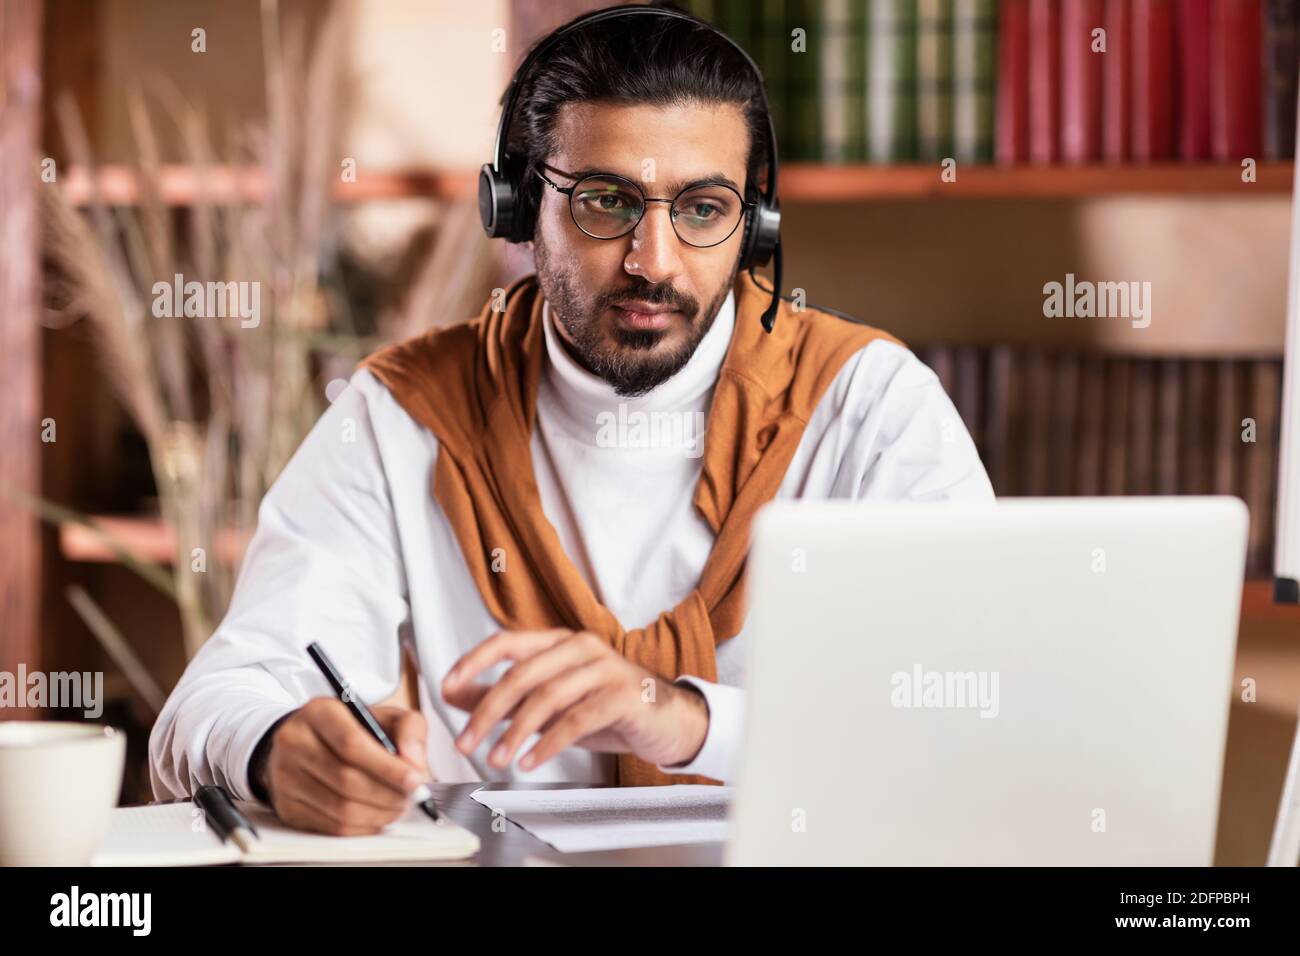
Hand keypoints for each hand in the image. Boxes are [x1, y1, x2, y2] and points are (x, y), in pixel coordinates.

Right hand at [260, 698, 430, 834]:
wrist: (306, 742)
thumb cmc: (351, 729)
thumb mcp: (383, 715)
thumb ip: (409, 730)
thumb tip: (415, 765)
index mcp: (320, 712)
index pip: (351, 744)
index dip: (387, 767)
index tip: (414, 779)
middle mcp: (295, 742)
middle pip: (347, 780)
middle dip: (388, 794)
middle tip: (410, 797)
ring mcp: (285, 777)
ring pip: (340, 808)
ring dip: (379, 814)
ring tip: (397, 806)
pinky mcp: (287, 806)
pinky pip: (331, 827)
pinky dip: (363, 827)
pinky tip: (377, 816)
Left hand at [441, 629, 709, 771]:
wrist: (669, 722)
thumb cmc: (610, 708)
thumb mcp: (553, 700)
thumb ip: (506, 696)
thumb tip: (457, 692)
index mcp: (561, 642)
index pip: (508, 642)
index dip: (474, 662)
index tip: (446, 685)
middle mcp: (582, 648)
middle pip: (522, 674)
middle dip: (487, 711)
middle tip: (466, 742)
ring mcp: (605, 669)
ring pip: (548, 696)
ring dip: (516, 732)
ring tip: (497, 758)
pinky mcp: (623, 696)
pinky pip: (577, 719)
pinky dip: (549, 742)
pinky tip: (532, 760)